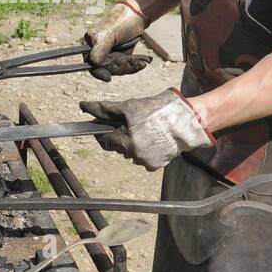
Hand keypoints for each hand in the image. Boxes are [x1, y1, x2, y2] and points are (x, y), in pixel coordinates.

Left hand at [79, 89, 214, 170]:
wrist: (186, 121)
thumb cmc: (158, 111)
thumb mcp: (130, 106)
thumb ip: (106, 109)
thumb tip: (85, 106)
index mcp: (128, 143)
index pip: (105, 141)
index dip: (103, 131)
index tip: (107, 124)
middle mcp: (135, 156)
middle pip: (117, 147)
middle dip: (119, 135)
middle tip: (129, 123)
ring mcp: (146, 162)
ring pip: (129, 153)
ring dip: (131, 142)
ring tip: (143, 129)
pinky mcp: (156, 165)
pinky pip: (142, 158)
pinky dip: (143, 149)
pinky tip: (150, 138)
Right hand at [84, 0, 147, 81]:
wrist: (135, 17)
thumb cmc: (119, 22)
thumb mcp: (109, 35)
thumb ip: (100, 49)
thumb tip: (93, 63)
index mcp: (92, 46)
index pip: (91, 65)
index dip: (98, 73)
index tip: (108, 78)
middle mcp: (100, 53)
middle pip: (107, 70)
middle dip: (120, 67)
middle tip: (129, 60)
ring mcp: (111, 56)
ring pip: (118, 70)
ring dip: (130, 66)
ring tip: (140, 60)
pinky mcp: (122, 57)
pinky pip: (127, 67)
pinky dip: (135, 65)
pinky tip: (144, 61)